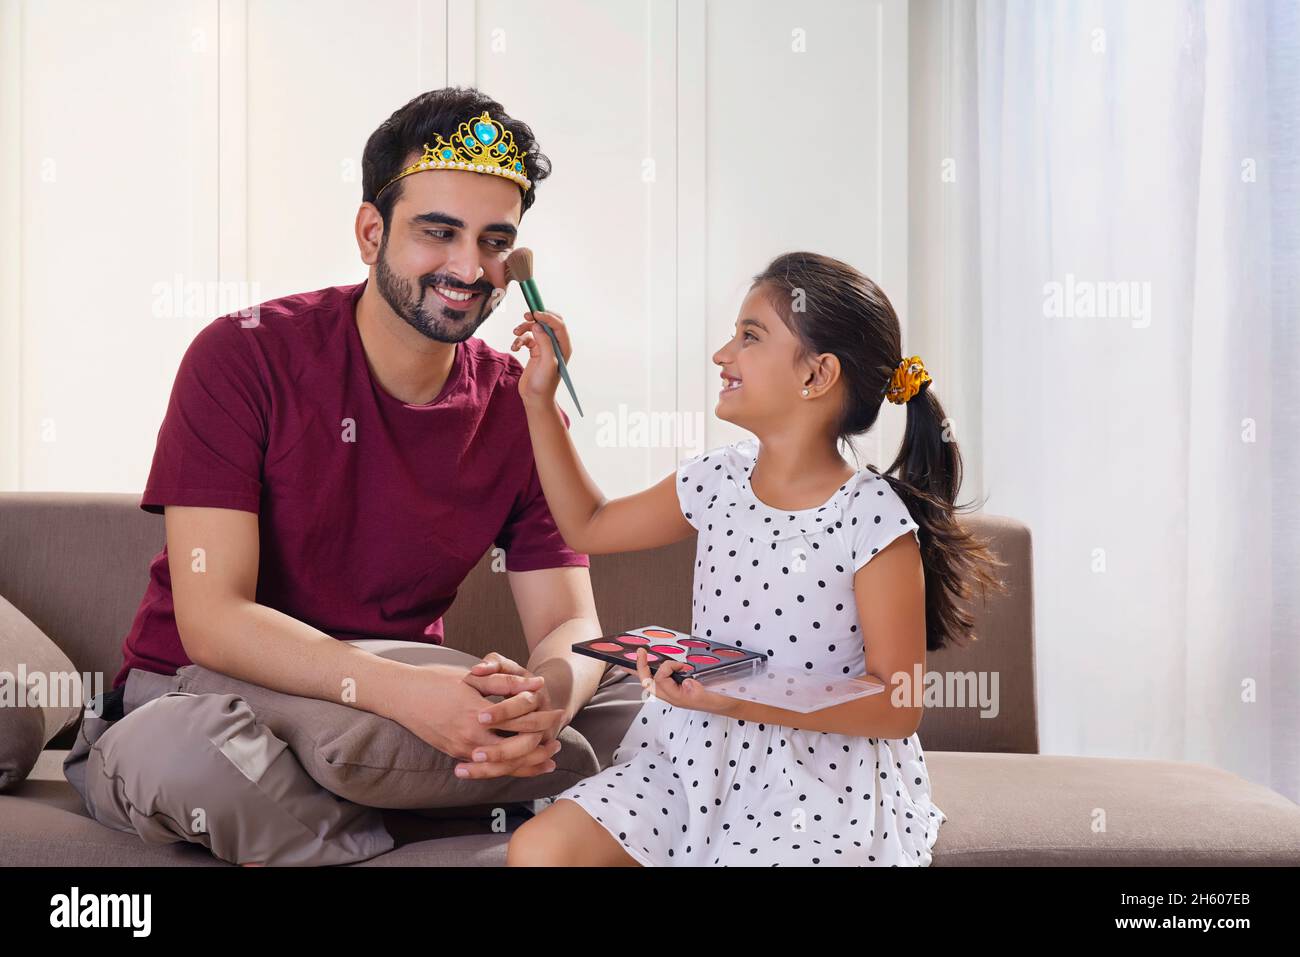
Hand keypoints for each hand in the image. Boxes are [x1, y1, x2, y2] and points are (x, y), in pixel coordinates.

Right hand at [387, 663, 561, 779]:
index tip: (558, 713)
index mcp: (478, 715)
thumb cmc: (437, 681)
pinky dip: (508, 770)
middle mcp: (471, 738)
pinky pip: (487, 769)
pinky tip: (521, 767)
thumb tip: (537, 685)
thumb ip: (507, 683)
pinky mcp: (455, 755)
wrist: (402, 696)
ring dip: (528, 764)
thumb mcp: (474, 679)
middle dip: (541, 747)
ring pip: (503, 766)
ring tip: (548, 759)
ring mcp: (461, 750)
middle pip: (517, 750)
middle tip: (558, 741)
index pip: (520, 722)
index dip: (543, 719)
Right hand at [510, 310, 569, 406]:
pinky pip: (527, 338)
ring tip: (515, 333)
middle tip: (526, 316)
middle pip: (548, 323)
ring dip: (524, 329)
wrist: (535, 398)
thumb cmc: (544, 384)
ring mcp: (545, 348)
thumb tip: (538, 325)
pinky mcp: (535, 351)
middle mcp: (556, 345)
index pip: (559, 325)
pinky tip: (515, 348)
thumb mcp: (547, 362)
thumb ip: (544, 342)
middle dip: (536, 318)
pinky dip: (519, 340)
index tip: (535, 314)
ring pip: (535, 329)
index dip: (548, 316)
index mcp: (563, 347)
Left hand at [634, 647, 738, 716]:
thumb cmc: (723, 700)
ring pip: (652, 684)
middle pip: (649, 684)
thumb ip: (697, 689)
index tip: (681, 663)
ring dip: (645, 671)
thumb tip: (685, 682)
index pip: (662, 680)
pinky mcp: (679, 690)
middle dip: (641, 668)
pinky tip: (654, 666)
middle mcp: (674, 697)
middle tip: (640, 653)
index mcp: (680, 698)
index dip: (668, 667)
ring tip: (640, 659)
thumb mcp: (712, 694)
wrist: (731, 705)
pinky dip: (654, 673)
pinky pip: (660, 682)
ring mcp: (675, 694)